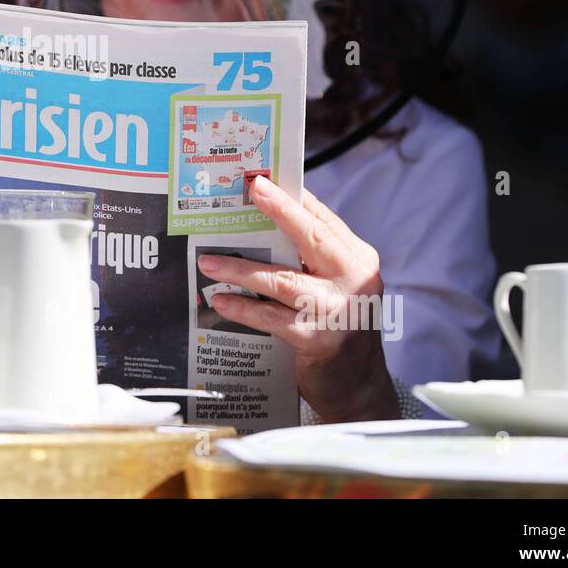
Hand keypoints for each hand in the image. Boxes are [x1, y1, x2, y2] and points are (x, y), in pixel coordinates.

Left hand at [197, 175, 398, 422]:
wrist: (358, 387)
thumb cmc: (340, 327)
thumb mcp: (338, 286)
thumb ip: (315, 258)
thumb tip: (268, 223)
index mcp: (359, 259)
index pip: (323, 220)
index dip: (293, 198)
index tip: (263, 179)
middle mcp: (355, 280)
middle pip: (311, 237)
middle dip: (279, 210)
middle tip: (250, 189)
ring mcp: (338, 310)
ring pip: (282, 279)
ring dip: (240, 269)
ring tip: (208, 261)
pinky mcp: (317, 339)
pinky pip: (271, 317)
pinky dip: (242, 308)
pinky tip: (220, 302)